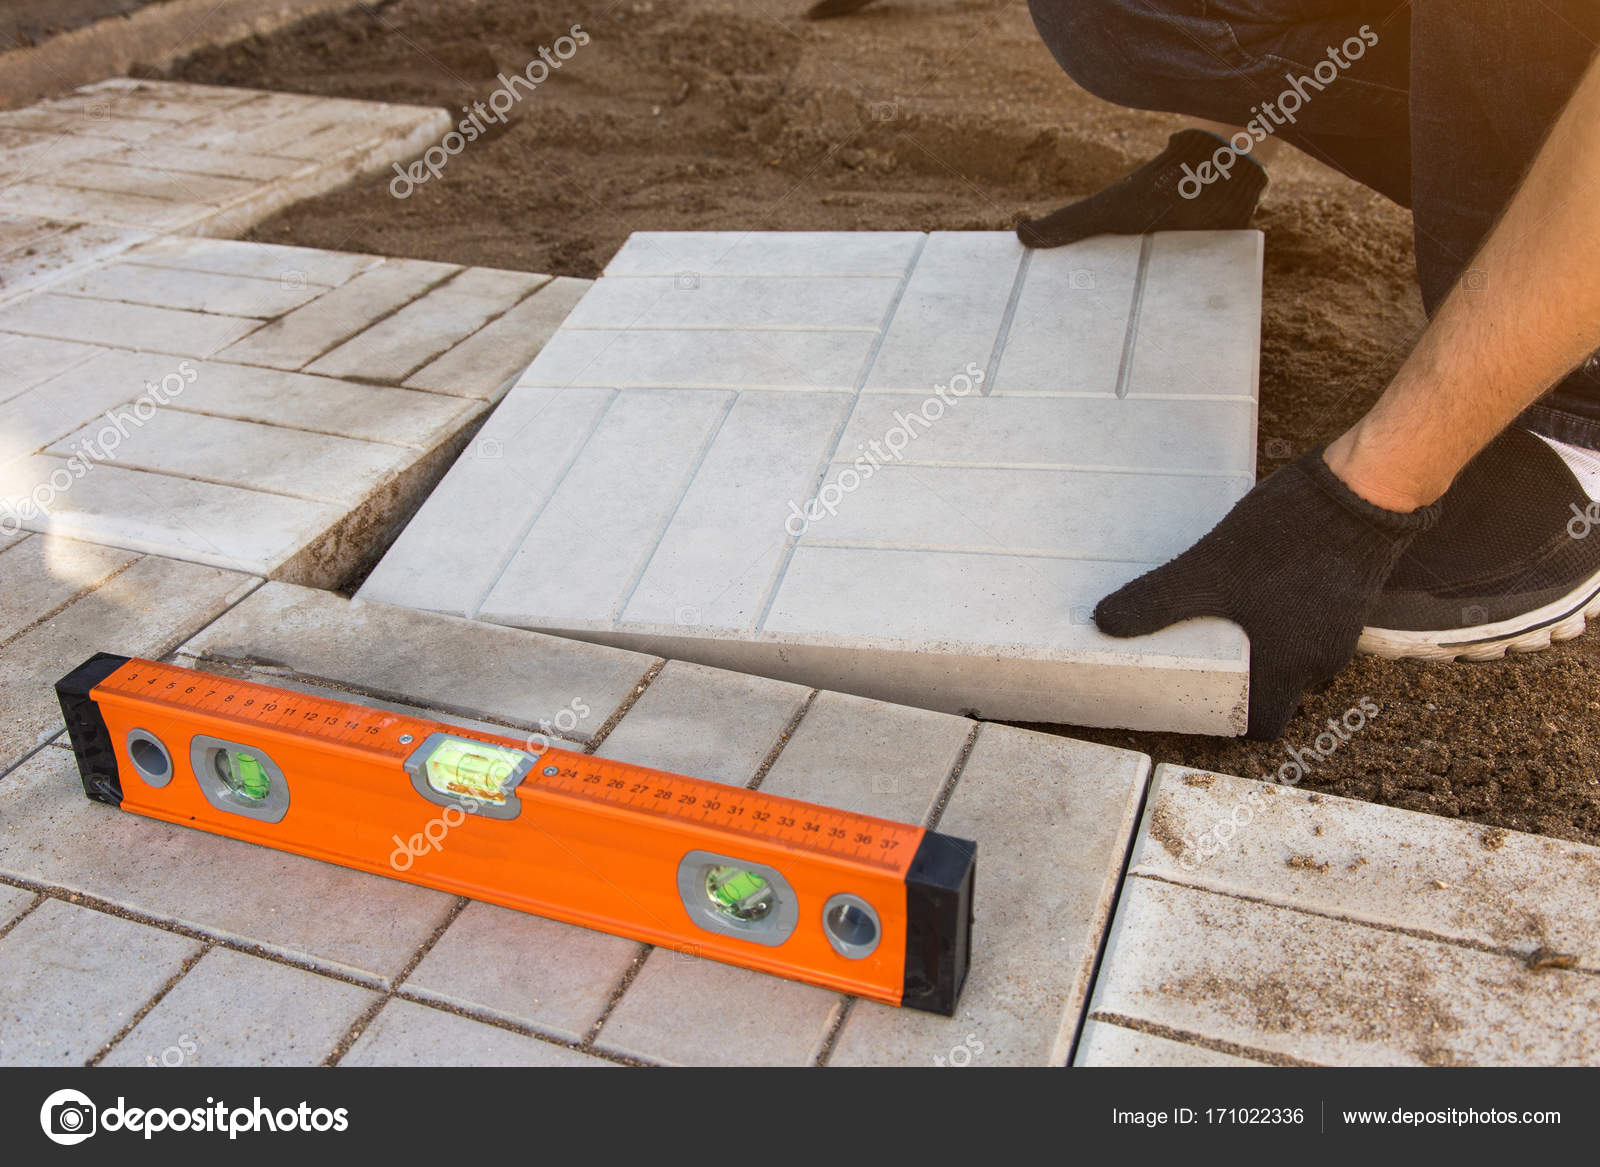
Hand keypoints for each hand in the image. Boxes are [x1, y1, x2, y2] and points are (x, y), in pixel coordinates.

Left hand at [1094, 449, 1439, 737]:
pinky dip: (1279, 615)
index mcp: (1289, 668)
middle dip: (1236, 677)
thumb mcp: (1208, 572)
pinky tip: (1254, 585)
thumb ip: (1157, 601)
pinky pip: (1307, 621)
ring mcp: (1339, 627)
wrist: (1360, 491)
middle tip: (1198, 654)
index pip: (1264, 725)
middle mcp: (1320, 658)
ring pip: (1291, 652)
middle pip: (1275, 689)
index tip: (1199, 701)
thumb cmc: (1289, 540)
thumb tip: (1105, 623)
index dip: (1230, 721)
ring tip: (1220, 617)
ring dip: (1258, 643)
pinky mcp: (1346, 594)